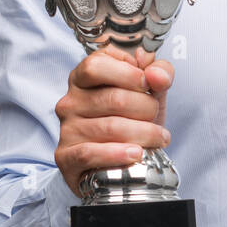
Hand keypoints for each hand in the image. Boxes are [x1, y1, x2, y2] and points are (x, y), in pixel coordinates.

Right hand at [53, 44, 175, 197]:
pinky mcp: (66, 157)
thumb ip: (159, 72)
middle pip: (112, 98)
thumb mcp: (149, 89)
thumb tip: (158, 75)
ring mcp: (67, 129)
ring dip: (143, 133)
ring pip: (109, 127)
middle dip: (146, 108)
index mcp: (83, 77)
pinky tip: (136, 154)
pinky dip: (118, 154)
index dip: (128, 74)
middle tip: (156, 115)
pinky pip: (90, 154)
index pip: (96, 66)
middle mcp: (71, 101)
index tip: (148, 84)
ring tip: (158, 137)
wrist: (120, 160)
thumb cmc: (133, 117)